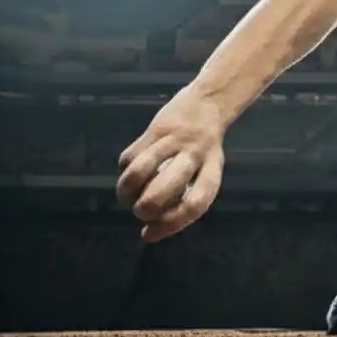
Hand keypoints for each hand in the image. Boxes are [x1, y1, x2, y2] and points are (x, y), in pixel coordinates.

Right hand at [116, 85, 226, 242]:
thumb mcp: (208, 169)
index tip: (148, 234)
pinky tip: (130, 176)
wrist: (208, 102)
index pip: (196, 203)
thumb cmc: (204, 148)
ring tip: (127, 198)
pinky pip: (130, 156)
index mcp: (212, 169)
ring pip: (141, 169)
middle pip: (167, 187)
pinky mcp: (155, 129)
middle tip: (140, 213)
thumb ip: (187, 194)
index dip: (171, 224)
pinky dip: (124, 172)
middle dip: (146, 208)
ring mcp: (174, 140)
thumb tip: (152, 227)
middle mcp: (195, 155)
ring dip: (127, 191)